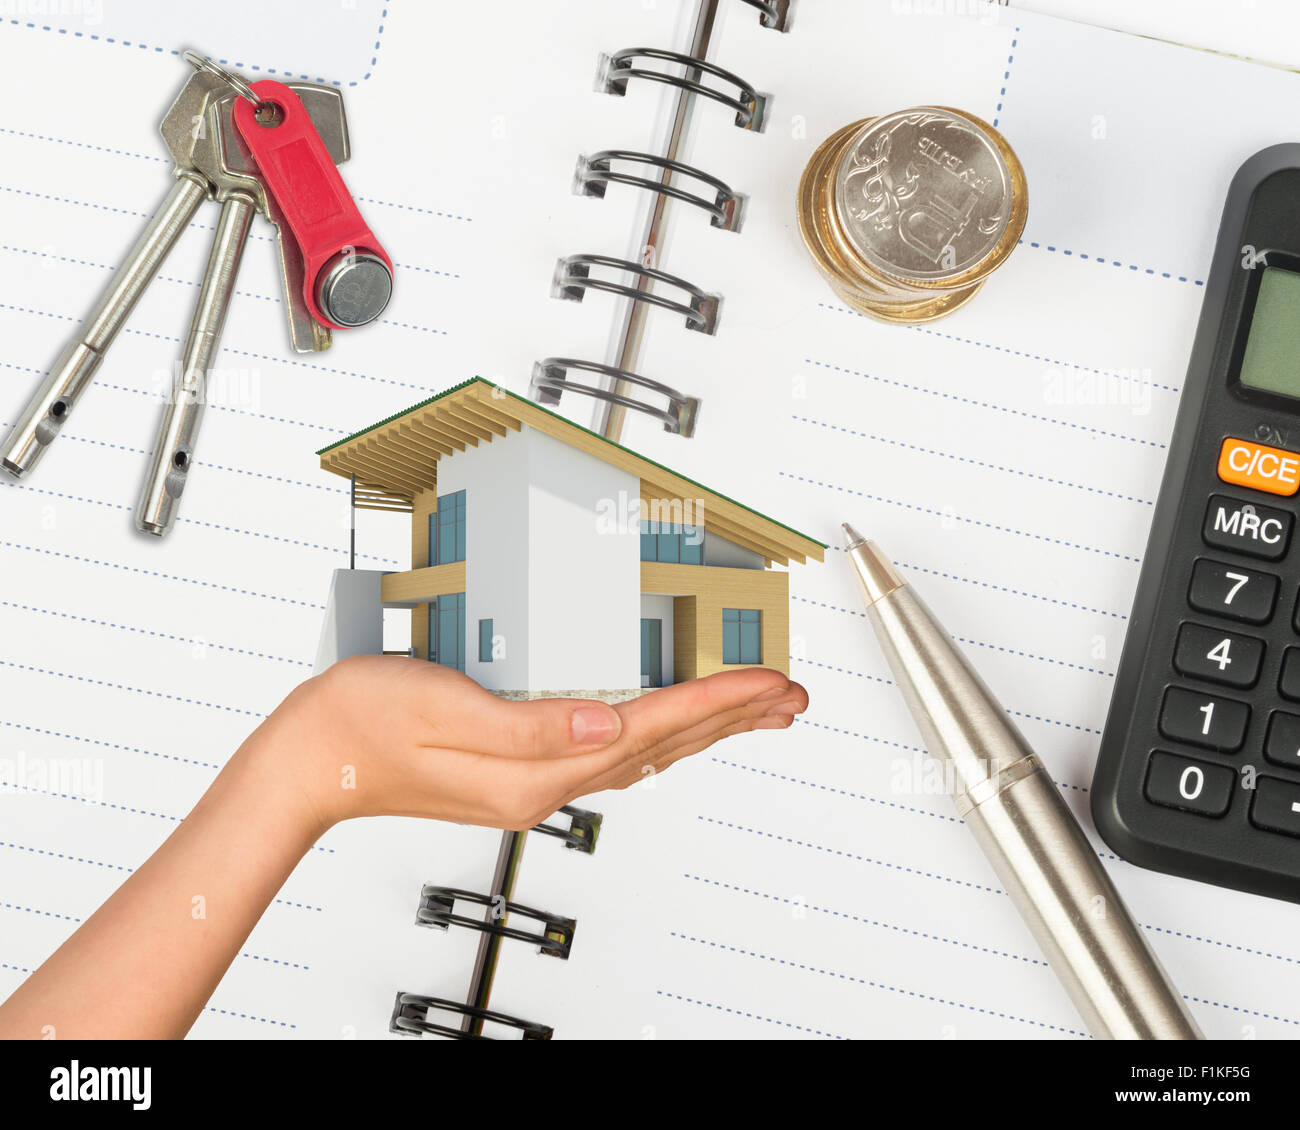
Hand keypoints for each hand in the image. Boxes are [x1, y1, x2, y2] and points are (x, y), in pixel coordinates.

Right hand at [249, 655, 808, 835]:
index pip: (649, 727)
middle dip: (734, 718)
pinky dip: (659, 733)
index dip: (716, 700)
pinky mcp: (519, 767)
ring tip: (754, 710)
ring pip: (645, 752)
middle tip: (789, 696)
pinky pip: (611, 750)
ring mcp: (533, 779)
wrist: (310, 762)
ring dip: (706, 728)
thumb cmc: (360, 727)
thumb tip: (604, 723)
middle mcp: (543, 781)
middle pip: (663, 746)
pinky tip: (669, 726)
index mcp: (533, 767)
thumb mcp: (441, 711)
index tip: (768, 681)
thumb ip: (527, 725)